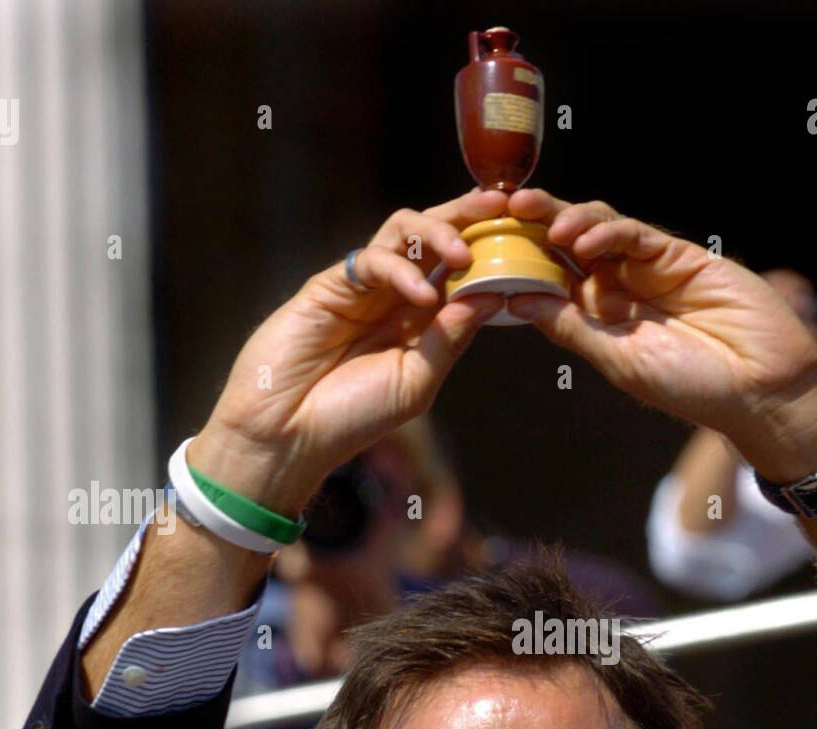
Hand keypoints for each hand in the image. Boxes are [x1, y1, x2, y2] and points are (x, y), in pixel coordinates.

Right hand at [194, 190, 508, 513]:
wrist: (290, 435)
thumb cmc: (352, 417)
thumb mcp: (417, 382)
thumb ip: (450, 340)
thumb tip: (492, 297)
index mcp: (420, 320)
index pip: (461, 269)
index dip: (491, 248)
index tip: (526, 234)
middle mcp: (394, 296)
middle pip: (435, 237)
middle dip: (469, 217)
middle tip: (502, 206)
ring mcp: (361, 287)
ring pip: (403, 233)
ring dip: (437, 233)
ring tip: (462, 255)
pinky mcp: (329, 286)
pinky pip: (369, 261)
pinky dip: (399, 270)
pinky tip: (420, 294)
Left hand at [504, 190, 816, 482]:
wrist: (758, 386)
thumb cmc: (690, 386)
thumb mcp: (616, 360)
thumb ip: (570, 328)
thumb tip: (514, 302)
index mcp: (596, 318)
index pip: (546, 279)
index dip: (513, 261)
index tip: (476, 250)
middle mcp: (617, 288)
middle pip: (563, 245)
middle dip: (527, 225)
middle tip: (492, 209)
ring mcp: (646, 268)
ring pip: (594, 228)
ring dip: (559, 218)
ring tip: (529, 216)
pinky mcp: (677, 254)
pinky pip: (633, 233)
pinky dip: (605, 228)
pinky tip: (580, 236)